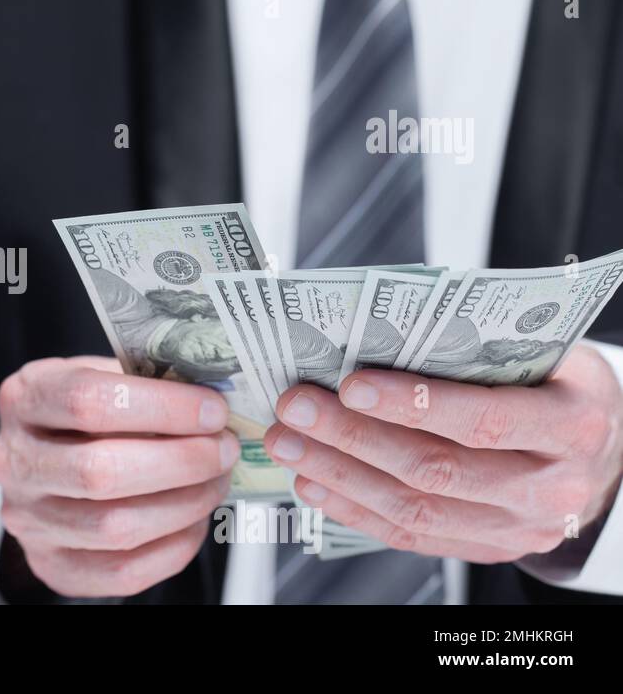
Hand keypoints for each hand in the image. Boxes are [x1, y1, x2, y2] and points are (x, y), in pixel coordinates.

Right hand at [0, 356, 237, 596]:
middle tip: (222, 449)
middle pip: (101, 471)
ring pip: (116, 527)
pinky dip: (174, 545)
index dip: (162, 407)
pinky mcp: (52, 565)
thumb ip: (145, 384)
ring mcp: (27, 519)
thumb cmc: (80, 417)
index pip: (87, 400)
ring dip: (185, 504)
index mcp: (24, 400)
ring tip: (214, 481)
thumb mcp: (100, 378)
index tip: (212, 410)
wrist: (41, 464)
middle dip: (182, 461)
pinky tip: (193, 519)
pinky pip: (123, 570)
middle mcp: (15, 462)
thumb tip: (213, 403)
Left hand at [263, 346, 622, 561]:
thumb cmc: (560, 389)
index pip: (483, 419)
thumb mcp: (545, 354)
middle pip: (435, 469)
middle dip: (353, 436)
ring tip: (288, 442)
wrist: (604, 458)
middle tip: (296, 405)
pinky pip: (410, 536)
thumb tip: (378, 331)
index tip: (350, 382)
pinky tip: (313, 483)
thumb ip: (479, 347)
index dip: (413, 404)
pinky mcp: (486, 548)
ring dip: (339, 474)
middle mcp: (548, 487)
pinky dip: (354, 509)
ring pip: (414, 509)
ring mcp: (517, 528)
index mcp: (572, 425)